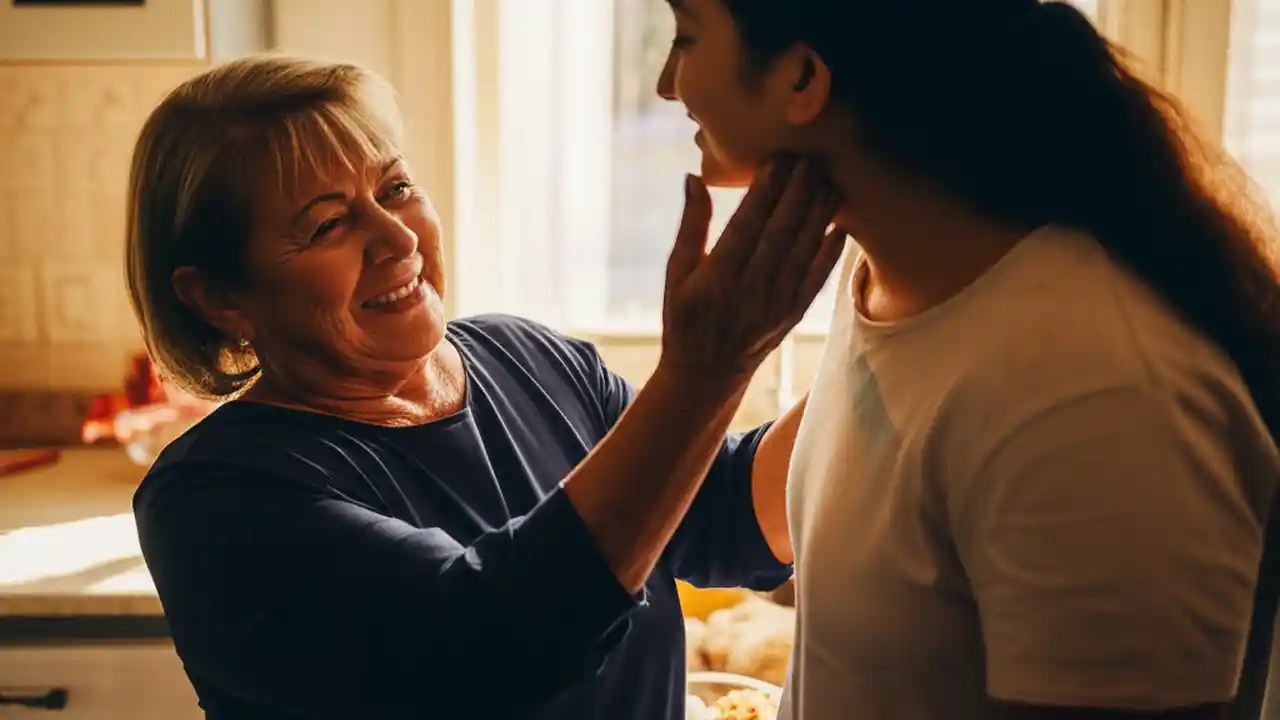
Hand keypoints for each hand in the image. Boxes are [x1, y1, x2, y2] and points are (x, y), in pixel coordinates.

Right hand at [660, 157, 844, 387]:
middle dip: (798, 190)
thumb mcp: (676, 274)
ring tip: (829, 179)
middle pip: (781, 229)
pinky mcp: (794, 313)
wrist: (707, 375)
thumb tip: (694, 179)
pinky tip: (840, 224)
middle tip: (811, 156)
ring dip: (819, 212)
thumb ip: (691, 226)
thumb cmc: (685, 318)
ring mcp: (777, 302)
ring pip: (804, 248)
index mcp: (718, 275)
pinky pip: (818, 277)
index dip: (765, 189)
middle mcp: (751, 288)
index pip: (747, 223)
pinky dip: (831, 250)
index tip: (778, 158)